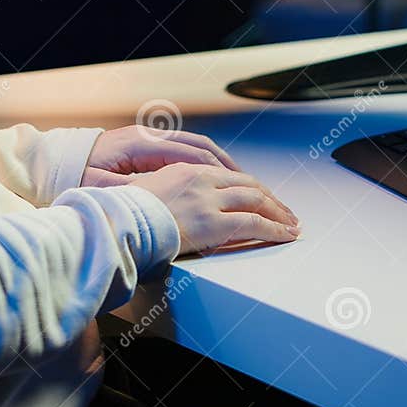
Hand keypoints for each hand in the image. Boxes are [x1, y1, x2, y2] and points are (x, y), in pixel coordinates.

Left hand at [82, 125, 239, 186]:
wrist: (51, 162)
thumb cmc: (72, 176)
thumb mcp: (98, 187)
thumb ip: (131, 191)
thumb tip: (159, 197)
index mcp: (140, 144)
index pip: (192, 156)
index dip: (219, 173)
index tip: (239, 188)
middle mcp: (149, 136)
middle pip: (201, 148)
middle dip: (229, 167)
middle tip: (250, 186)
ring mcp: (149, 139)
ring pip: (196, 148)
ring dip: (220, 164)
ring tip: (241, 182)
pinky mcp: (146, 147)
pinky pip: (185, 151)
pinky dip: (205, 163)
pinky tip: (215, 176)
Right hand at [130, 163, 299, 253]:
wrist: (114, 222)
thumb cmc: (123, 214)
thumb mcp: (148, 191)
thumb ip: (171, 193)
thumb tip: (179, 205)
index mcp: (187, 170)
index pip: (230, 177)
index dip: (252, 188)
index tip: (263, 197)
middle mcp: (202, 180)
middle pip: (249, 186)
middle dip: (271, 200)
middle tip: (286, 212)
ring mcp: (209, 200)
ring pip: (257, 201)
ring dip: (279, 214)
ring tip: (292, 225)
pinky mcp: (214, 222)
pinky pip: (255, 224)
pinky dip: (276, 229)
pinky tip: (286, 235)